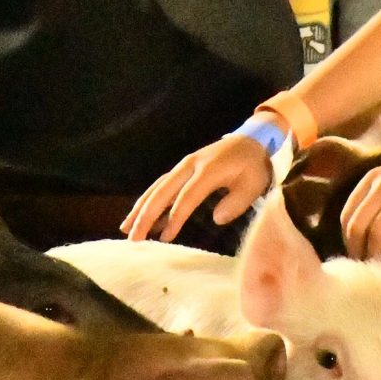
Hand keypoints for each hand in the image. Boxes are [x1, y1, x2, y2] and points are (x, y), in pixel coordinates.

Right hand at [121, 132, 278, 240]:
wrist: (250, 142)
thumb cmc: (253, 167)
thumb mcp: (254, 184)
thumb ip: (237, 202)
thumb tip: (216, 219)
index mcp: (208, 169)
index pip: (187, 196)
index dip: (175, 217)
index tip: (165, 237)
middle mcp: (190, 165)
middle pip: (163, 191)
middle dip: (145, 215)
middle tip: (133, 238)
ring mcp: (183, 166)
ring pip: (157, 187)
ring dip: (140, 208)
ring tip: (126, 229)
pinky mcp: (182, 170)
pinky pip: (161, 186)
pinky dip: (149, 201)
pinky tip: (142, 218)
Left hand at [341, 152, 380, 260]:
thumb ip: (378, 201)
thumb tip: (362, 236)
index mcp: (371, 179)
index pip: (346, 215)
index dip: (347, 239)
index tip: (355, 254)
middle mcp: (380, 185)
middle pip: (357, 227)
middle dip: (359, 250)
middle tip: (366, 267)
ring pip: (376, 234)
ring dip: (377, 254)